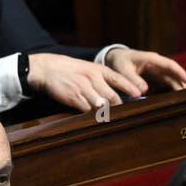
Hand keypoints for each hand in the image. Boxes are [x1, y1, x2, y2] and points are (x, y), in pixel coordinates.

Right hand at [26, 52, 141, 112]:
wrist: (45, 68)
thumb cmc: (69, 70)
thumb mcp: (87, 68)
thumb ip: (102, 78)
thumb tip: (118, 92)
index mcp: (98, 69)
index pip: (119, 79)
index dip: (131, 88)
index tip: (140, 95)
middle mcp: (92, 78)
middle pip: (112, 97)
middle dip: (118, 107)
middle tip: (124, 113)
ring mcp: (83, 88)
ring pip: (101, 105)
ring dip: (106, 113)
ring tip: (110, 118)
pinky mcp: (73, 97)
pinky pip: (87, 110)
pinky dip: (91, 115)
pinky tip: (92, 117)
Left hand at [104, 48, 185, 94]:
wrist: (116, 57)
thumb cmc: (120, 62)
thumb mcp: (123, 69)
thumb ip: (132, 79)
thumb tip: (144, 91)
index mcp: (150, 58)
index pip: (169, 64)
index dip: (179, 72)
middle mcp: (157, 62)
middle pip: (173, 71)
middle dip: (182, 81)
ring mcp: (157, 68)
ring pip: (171, 76)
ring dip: (179, 85)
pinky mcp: (155, 74)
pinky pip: (166, 80)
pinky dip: (172, 86)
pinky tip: (177, 94)